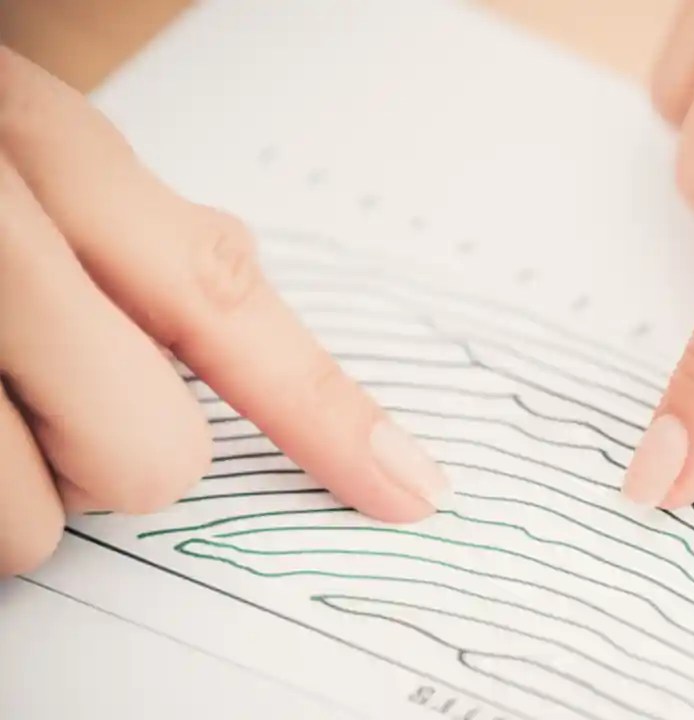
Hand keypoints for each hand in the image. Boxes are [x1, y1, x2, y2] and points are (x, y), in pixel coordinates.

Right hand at [0, 49, 450, 575]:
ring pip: (25, 531)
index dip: (331, 417)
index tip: (412, 489)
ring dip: (11, 486)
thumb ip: (160, 251)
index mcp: (38, 162)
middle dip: (112, 450)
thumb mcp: (42, 156)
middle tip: (47, 388)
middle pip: (142, 460)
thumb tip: (274, 350)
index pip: (225, 308)